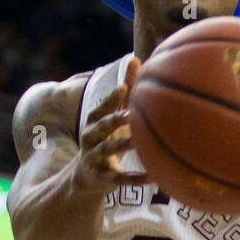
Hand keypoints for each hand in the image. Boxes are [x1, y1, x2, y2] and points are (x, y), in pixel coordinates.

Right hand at [72, 60, 148, 194]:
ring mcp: (95, 159)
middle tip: (131, 115)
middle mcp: (91, 139)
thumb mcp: (111, 118)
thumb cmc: (105, 139)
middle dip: (114, 120)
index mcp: (93, 123)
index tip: (122, 89)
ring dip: (123, 146)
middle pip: (102, 127)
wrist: (86, 177)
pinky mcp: (104, 179)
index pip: (99, 108)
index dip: (109, 100)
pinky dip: (136, 178)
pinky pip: (120, 179)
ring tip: (138, 144)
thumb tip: (136, 59)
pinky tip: (153, 177)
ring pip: (108, 150)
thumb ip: (124, 93)